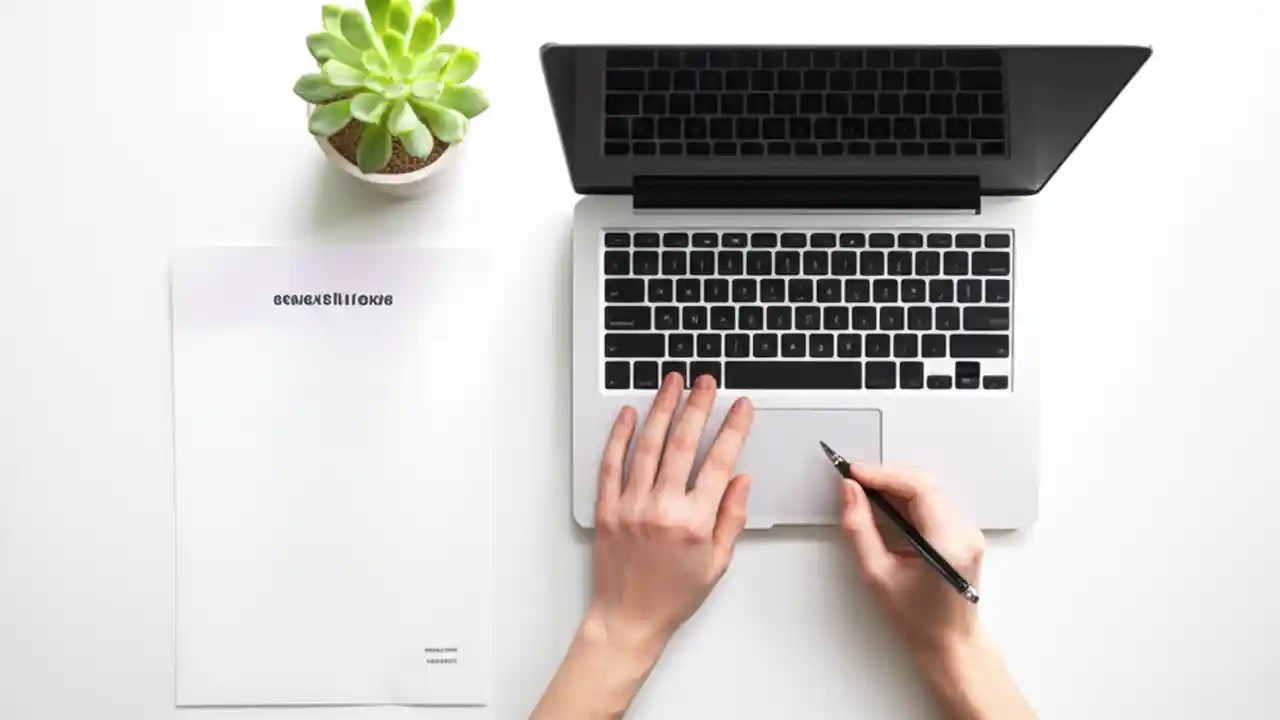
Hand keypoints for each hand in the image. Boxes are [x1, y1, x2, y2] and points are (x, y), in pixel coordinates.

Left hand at [533, 373, 753, 718]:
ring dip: (662, 408)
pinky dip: (619, 435)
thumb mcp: (718, 562)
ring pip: (648, 445)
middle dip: (698, 405)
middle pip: (683, 444)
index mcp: (695, 522)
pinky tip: (628, 413)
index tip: (741, 407)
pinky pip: (612, 463)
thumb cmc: (674, 595)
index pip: (719, 462)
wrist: (628, 618)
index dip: (733, 429)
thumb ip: (732, 517)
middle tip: (706, 381)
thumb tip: (741, 478)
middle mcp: (662, 509)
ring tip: (672, 382)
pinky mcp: (606, 508)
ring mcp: (631, 506)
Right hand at [839, 465, 985, 659]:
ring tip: (867, 489)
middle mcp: (965, 533)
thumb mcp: (877, 575)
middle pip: (926, 484)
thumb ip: (860, 529)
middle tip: (855, 479)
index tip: (854, 472)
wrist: (949, 642)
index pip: (918, 489)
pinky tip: (888, 502)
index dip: (883, 474)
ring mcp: (969, 532)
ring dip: (897, 484)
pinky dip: (908, 495)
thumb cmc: (917, 619)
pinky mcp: (965, 532)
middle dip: (887, 476)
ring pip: (931, 489)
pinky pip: (936, 501)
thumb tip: (850, 493)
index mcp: (947, 544)